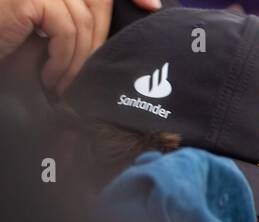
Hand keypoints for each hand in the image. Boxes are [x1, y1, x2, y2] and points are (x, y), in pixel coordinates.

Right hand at [0, 0, 160, 92]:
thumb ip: (82, 15)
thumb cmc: (4, 39)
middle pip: (96, 3)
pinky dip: (62, 59)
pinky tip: (49, 77)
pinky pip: (65, 29)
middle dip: (100, 43)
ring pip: (83, 22)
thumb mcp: (47, 26)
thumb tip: (147, 5)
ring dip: (78, 61)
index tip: (152, 6)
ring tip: (64, 85)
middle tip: (88, 78)